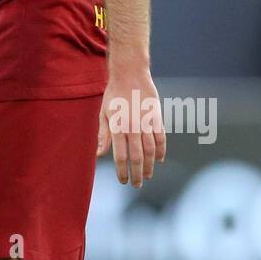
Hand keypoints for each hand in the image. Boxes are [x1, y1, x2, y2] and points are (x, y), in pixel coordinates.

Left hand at [96, 69, 165, 187]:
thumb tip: (99, 155)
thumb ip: (103, 135)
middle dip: (137, 174)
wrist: (130, 74)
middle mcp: (133, 127)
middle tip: (136, 184)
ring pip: (151, 151)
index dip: (123, 171)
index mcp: (118, 127)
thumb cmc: (114, 94)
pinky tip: (159, 160)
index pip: (121, 156)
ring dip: (149, 166)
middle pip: (137, 157)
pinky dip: (161, 151)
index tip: (123, 181)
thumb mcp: (104, 113)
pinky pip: (161, 138)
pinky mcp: (157, 117)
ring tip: (147, 176)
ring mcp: (146, 122)